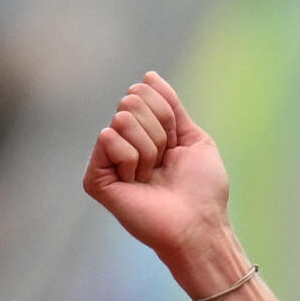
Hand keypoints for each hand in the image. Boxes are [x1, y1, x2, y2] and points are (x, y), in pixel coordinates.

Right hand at [84, 72, 231, 265]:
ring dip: (149, 149)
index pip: (143, 92)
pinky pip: (109, 139)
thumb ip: (172, 106)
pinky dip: (132, 159)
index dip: (168, 115)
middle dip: (158, 131)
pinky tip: (137, 183)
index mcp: (146, 132)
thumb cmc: (203, 189)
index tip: (177, 145)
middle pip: (131, 101)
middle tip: (164, 163)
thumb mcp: (195, 139)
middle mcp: (123, 142)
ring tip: (152, 176)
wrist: (199, 224)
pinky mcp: (96, 178)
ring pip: (123, 119)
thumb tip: (149, 76)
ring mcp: (108, 160)